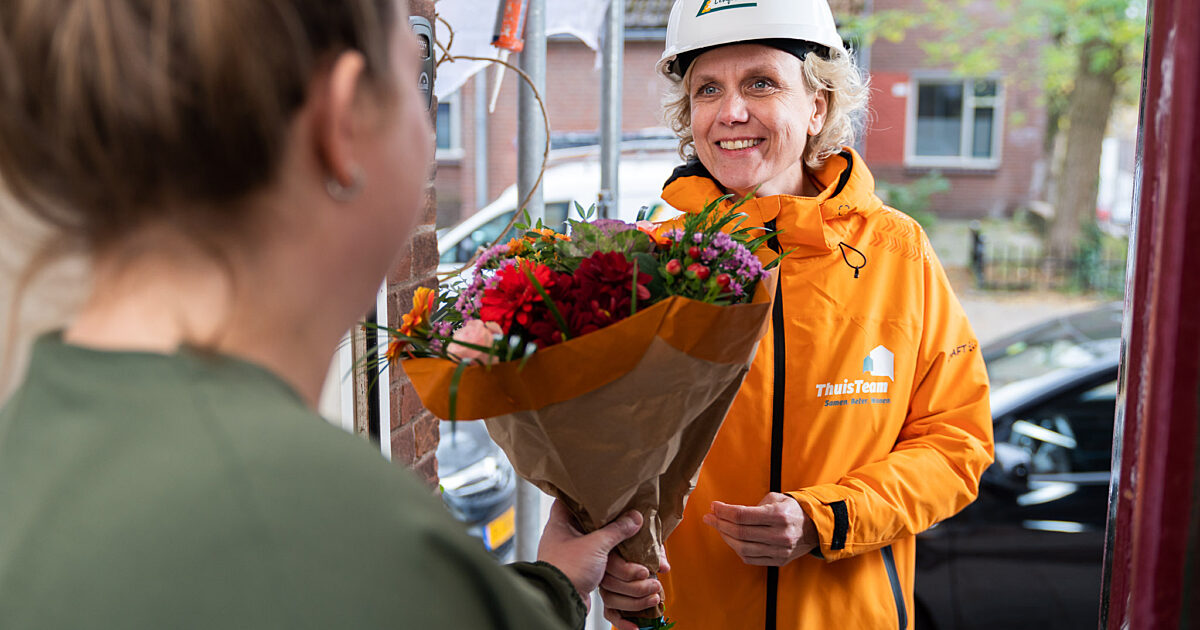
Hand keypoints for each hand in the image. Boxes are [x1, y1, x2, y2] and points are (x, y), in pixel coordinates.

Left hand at [537, 500, 642, 610]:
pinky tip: (625, 560)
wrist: (559, 603)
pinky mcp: (580, 572)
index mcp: (560, 524)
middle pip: (589, 523)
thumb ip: (616, 530)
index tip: (602, 490)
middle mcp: (564, 537)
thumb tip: (635, 517)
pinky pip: (600, 562)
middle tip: (625, 516)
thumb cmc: (568, 569)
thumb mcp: (595, 544)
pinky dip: (613, 563)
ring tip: (630, 541)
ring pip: (597, 545)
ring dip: (614, 546)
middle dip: (610, 524)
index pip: (569, 499)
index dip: (585, 494)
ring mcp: (572, 555)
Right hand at [599, 547, 670, 629]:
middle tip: (656, 586)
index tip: (646, 572)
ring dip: (635, 603)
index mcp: (609, 552)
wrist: (637, 546)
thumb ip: (656, 552)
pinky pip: (611, 614)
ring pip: (611, 600)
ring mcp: (605, 587)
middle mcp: (602, 571)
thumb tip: (664, 567)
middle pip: (611, 585)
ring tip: (654, 599)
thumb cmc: (641, 543)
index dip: (629, 571)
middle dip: (637, 589)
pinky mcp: (611, 600)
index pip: (612, 565)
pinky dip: (622, 623)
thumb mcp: (649, 542)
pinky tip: (635, 628)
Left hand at [702, 493, 817, 566]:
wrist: (814, 527)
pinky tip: (731, 540)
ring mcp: (780, 550)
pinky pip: (750, 559)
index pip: (742, 515)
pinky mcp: (779, 560)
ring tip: (718, 528)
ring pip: (742, 548)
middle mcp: (779, 534)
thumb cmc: (791, 509)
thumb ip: (752, 506)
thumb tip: (724, 511)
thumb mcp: (775, 498)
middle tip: (709, 517)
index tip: (713, 506)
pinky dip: (737, 550)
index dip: (723, 511)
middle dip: (720, 524)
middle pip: (740, 532)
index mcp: (778, 515)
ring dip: (725, 537)